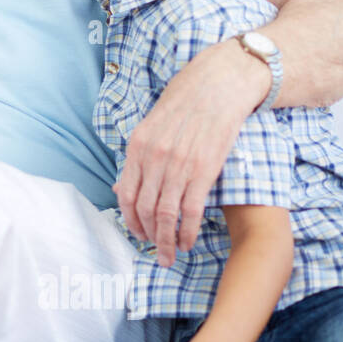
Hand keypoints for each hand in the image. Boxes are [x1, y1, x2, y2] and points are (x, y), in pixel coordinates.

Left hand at [114, 40, 268, 265]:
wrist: (219, 85)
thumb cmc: (186, 104)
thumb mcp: (152, 126)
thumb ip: (139, 157)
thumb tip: (123, 188)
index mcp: (137, 146)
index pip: (127, 194)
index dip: (130, 220)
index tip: (137, 234)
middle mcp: (154, 158)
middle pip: (145, 210)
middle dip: (148, 237)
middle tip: (155, 253)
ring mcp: (178, 165)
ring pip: (166, 215)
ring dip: (166, 241)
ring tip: (170, 256)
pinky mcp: (204, 170)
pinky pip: (190, 211)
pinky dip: (187, 231)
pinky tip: (188, 242)